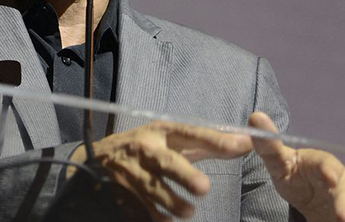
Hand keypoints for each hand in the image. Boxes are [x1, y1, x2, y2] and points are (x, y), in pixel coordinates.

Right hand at [70, 121, 252, 220]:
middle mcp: (146, 149)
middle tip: (203, 188)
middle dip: (185, 175)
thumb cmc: (146, 147)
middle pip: (167, 162)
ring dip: (173, 204)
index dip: (215, 139)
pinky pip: (139, 209)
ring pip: (153, 190)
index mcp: (162, 131)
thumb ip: (208, 144)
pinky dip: (155, 217)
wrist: (98, 159)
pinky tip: (166, 221)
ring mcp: (130, 172)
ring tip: (188, 212)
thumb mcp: (172, 140)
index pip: (191, 133)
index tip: (240, 145)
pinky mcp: (120, 192)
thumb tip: (246, 143)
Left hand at [249, 112, 344, 221]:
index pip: (327, 163)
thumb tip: (256, 117)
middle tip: (344, 218)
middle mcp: (342, 179)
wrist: (309, 193)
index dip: (329, 169)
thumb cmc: (294, 174)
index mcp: (321, 162)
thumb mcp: (278, 163)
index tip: (330, 178)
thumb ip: (268, 145)